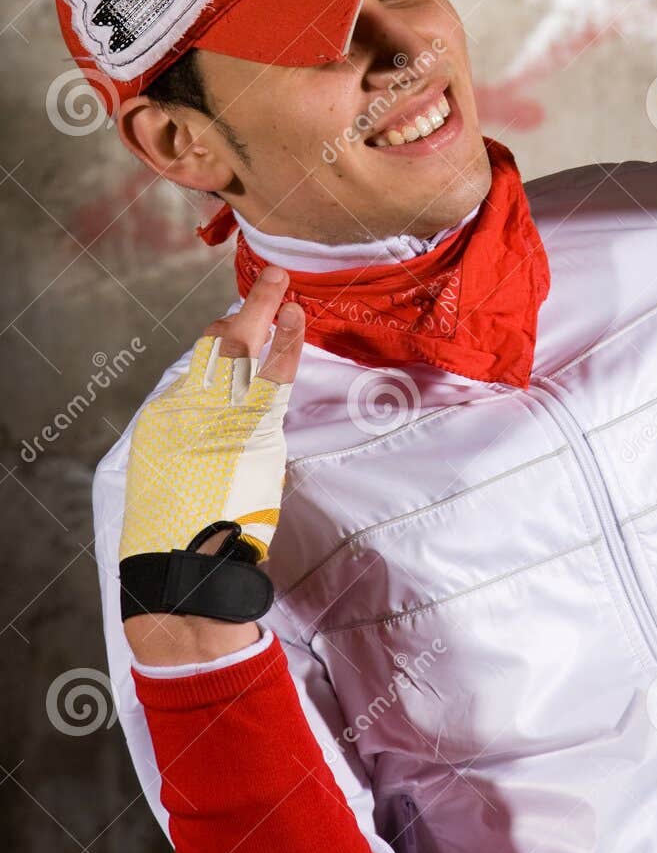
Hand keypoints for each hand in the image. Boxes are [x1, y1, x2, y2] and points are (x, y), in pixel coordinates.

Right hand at [121, 267, 304, 666]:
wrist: (184, 571)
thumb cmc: (185, 533)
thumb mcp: (177, 476)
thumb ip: (202, 439)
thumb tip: (230, 421)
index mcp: (164, 419)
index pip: (198, 364)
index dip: (227, 336)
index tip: (246, 321)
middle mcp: (185, 410)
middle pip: (217, 346)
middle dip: (247, 309)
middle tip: (271, 280)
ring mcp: (216, 417)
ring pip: (243, 349)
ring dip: (267, 310)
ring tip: (286, 286)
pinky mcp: (251, 433)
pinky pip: (273, 376)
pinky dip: (286, 342)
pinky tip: (296, 318)